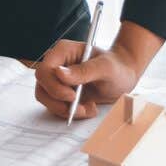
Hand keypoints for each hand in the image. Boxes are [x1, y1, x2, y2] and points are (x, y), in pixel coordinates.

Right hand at [34, 21, 163, 119]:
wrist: (124, 77)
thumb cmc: (117, 67)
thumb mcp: (105, 68)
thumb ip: (84, 70)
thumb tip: (59, 73)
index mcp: (63, 51)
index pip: (44, 70)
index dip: (53, 86)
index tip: (72, 96)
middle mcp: (57, 65)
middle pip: (42, 87)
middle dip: (59, 102)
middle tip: (80, 108)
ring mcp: (58, 80)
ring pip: (46, 99)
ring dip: (65, 110)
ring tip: (87, 109)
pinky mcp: (62, 94)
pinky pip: (56, 107)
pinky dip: (71, 113)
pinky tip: (88, 108)